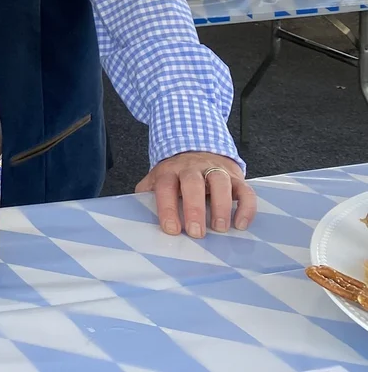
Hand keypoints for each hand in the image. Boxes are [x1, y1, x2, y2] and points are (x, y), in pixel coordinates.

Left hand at [136, 152, 254, 237]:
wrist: (199, 150)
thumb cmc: (177, 174)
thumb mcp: (158, 179)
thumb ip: (148, 193)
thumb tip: (136, 213)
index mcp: (170, 171)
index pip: (165, 187)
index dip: (167, 208)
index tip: (172, 229)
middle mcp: (192, 168)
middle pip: (192, 183)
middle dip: (194, 208)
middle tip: (197, 233)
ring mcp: (215, 170)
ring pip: (219, 182)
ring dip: (221, 205)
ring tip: (220, 228)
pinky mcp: (236, 177)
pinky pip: (245, 190)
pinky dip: (246, 207)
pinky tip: (241, 224)